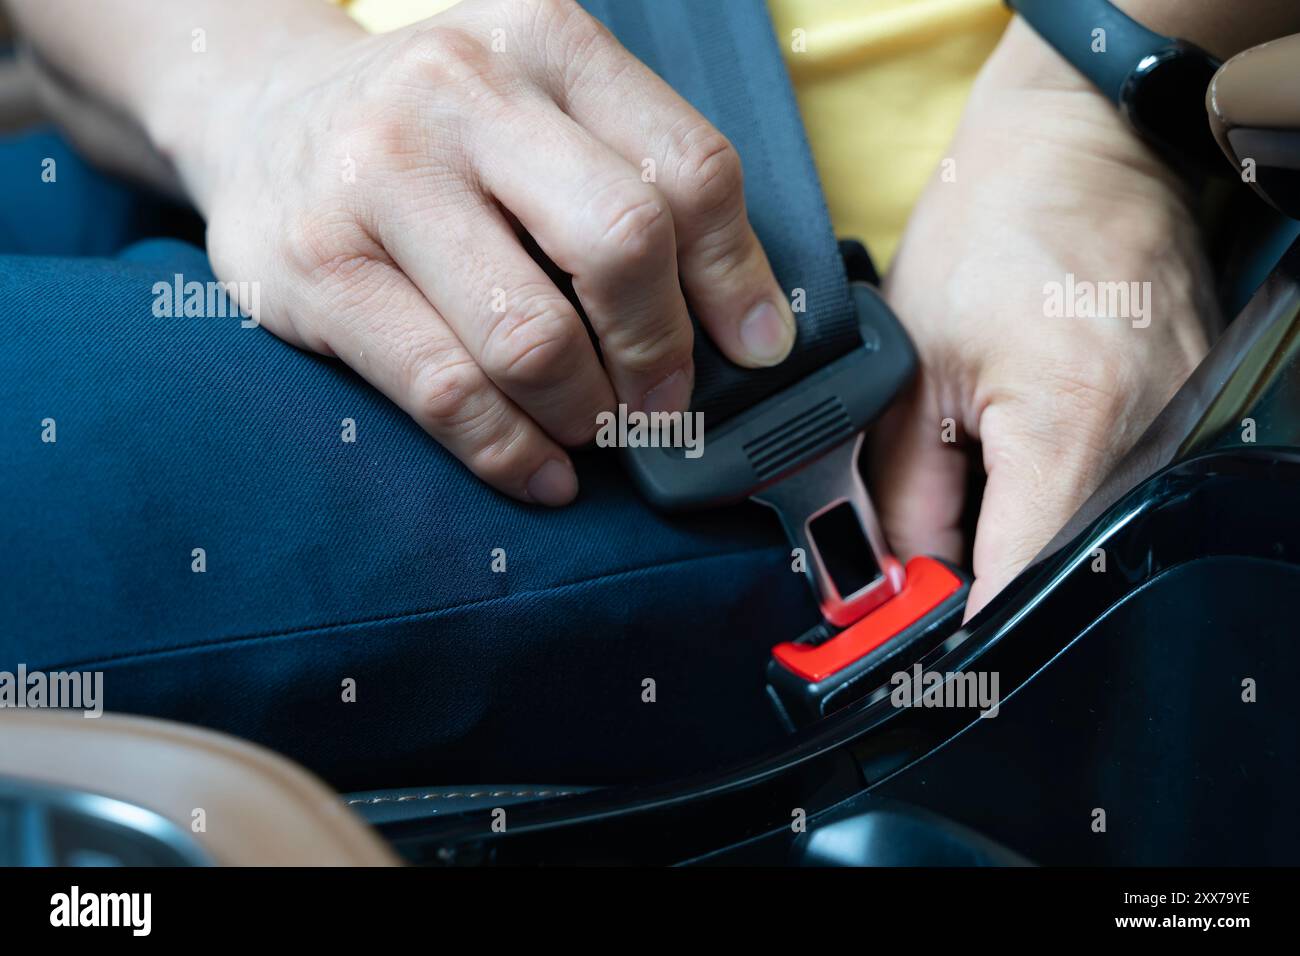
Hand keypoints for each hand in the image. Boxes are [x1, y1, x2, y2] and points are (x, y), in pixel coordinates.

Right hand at [181, 0, 795, 504]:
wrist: (261, 117)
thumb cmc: (441, 137)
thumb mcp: (544, 113)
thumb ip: (642, 188)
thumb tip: (753, 334)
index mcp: (545, 42)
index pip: (688, 170)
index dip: (738, 279)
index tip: (755, 352)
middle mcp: (461, 92)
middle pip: (623, 244)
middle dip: (661, 354)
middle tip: (664, 405)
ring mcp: (378, 176)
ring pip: (533, 338)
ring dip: (586, 413)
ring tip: (592, 429)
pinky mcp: (318, 269)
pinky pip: (448, 391)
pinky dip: (512, 454)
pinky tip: (541, 471)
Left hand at [872, 20, 1217, 617]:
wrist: (1073, 145)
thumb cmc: (988, 230)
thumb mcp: (913, 370)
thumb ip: (903, 491)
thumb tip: (900, 577)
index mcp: (1070, 422)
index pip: (1019, 577)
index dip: (960, 615)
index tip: (917, 627)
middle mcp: (1147, 429)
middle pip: (1055, 555)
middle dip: (982, 554)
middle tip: (928, 515)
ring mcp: (1179, 413)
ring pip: (1084, 519)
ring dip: (1018, 509)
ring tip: (977, 434)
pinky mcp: (1188, 399)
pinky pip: (1115, 474)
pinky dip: (1057, 472)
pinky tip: (1021, 420)